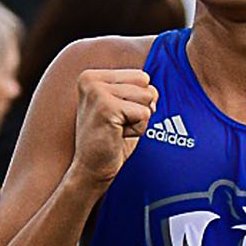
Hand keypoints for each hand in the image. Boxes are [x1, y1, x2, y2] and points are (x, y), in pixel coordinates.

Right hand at [69, 68, 157, 184]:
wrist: (91, 169)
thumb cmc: (110, 140)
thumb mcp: (122, 106)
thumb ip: (136, 90)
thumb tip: (154, 90)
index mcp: (92, 76)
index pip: (141, 76)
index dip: (138, 101)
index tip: (117, 116)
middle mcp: (90, 79)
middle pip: (146, 84)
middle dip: (140, 108)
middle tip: (118, 124)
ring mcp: (96, 92)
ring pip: (147, 98)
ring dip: (139, 120)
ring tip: (117, 130)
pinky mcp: (106, 108)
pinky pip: (144, 114)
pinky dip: (138, 130)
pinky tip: (118, 136)